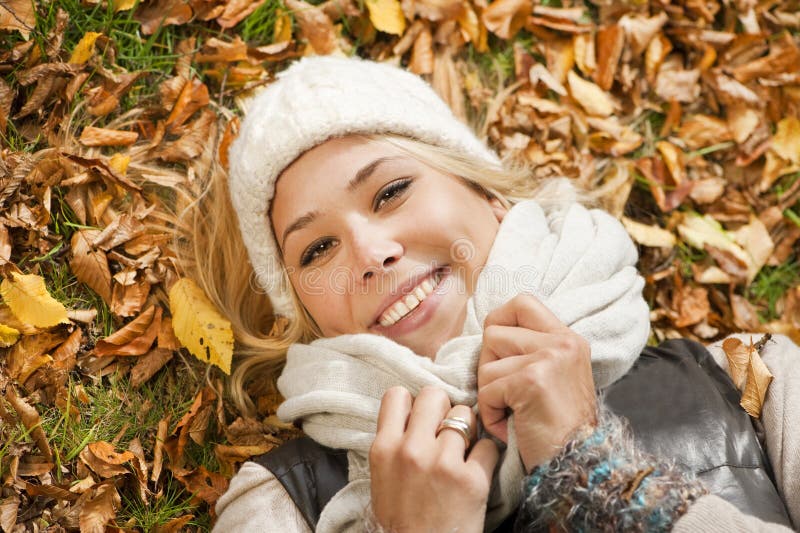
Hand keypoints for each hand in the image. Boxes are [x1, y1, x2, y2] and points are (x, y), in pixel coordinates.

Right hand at [369, 386, 499, 532]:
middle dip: (442, 408)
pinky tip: (477, 469)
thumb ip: (394, 442)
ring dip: (467, 430)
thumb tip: (414, 413)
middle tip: (445, 429)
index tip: (420, 417)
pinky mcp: (472, 479)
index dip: (412, 403)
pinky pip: (488, 445)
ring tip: (463, 449)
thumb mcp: (382, 476)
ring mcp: (442, 463)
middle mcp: (411, 450)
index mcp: (384, 448)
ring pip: (464, 414)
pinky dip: (486, 455)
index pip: (397, 395)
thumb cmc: (401, 519)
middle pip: (434, 395)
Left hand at [477, 294, 596, 471]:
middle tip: (507, 393)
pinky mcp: (531, 381)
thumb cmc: (559, 428)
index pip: (521, 302)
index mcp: (568, 338)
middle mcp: (561, 342)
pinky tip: (511, 427)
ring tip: (513, 413)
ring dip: (490, 394)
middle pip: (493, 331)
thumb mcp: (555, 376)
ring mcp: (547, 358)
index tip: (498, 351)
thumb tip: (488, 333)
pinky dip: (491, 414)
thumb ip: (531, 350)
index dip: (499, 321)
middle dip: (489, 365)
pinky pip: (486, 390)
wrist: (579, 465)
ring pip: (486, 364)